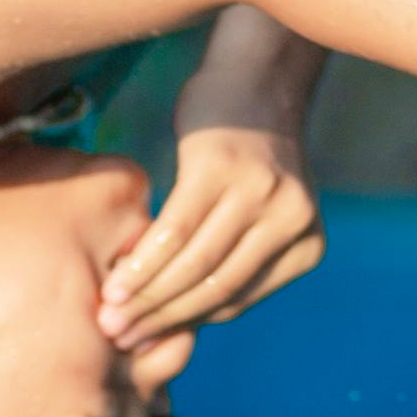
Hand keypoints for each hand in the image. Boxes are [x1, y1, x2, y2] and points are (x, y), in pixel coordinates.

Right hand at [102, 119, 326, 347]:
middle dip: (162, 320)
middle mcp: (292, 221)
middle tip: (117, 341)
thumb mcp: (256, 211)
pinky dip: (143, 263)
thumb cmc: (243, 152)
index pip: (237, 301)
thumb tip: (172, 323)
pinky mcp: (219, 170)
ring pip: (195, 266)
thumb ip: (231, 258)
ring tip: (109, 319)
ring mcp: (259, 194)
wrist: (253, 75)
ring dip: (147, 299)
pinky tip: (117, 281)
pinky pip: (175, 232)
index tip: (144, 341)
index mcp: (307, 244)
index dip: (185, 324)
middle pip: (217, 288)